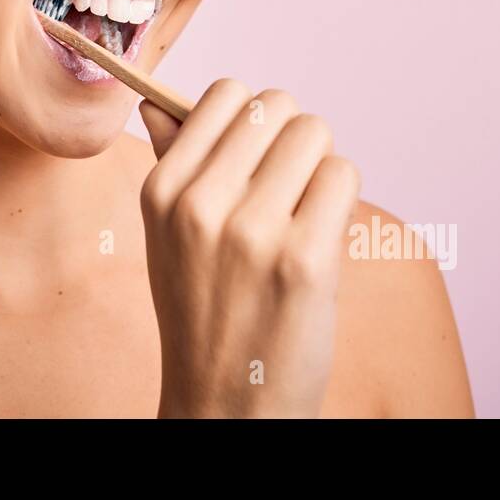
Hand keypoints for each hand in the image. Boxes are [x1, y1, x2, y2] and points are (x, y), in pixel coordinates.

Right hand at [138, 78, 360, 417]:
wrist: (224, 405)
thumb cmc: (202, 312)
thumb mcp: (166, 236)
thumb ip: (172, 163)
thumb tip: (156, 102)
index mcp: (161, 191)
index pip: (226, 94)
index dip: (254, 118)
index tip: (256, 155)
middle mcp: (199, 204)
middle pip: (277, 106)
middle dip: (292, 138)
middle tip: (287, 187)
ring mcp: (252, 232)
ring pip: (316, 133)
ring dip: (320, 167)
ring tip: (303, 214)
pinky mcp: (304, 260)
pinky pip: (343, 175)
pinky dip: (341, 199)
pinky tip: (320, 237)